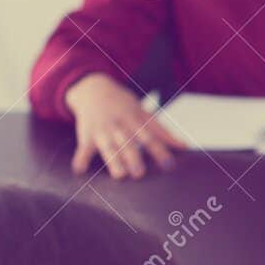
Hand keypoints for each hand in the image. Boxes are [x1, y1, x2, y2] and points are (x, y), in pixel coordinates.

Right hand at [65, 74, 189, 180]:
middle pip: (128, 142)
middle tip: (140, 174)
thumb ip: (162, 131)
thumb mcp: (143, 113)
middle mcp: (119, 125)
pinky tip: (79, 170)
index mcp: (136, 120)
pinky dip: (80, 158)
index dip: (160, 151)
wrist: (93, 89)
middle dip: (134, 158)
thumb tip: (184, 147)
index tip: (169, 166)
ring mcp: (102, 130)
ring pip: (108, 147)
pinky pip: (83, 147)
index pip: (150, 136)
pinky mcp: (86, 134)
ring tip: (120, 176)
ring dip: (113, 161)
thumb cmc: (124, 105)